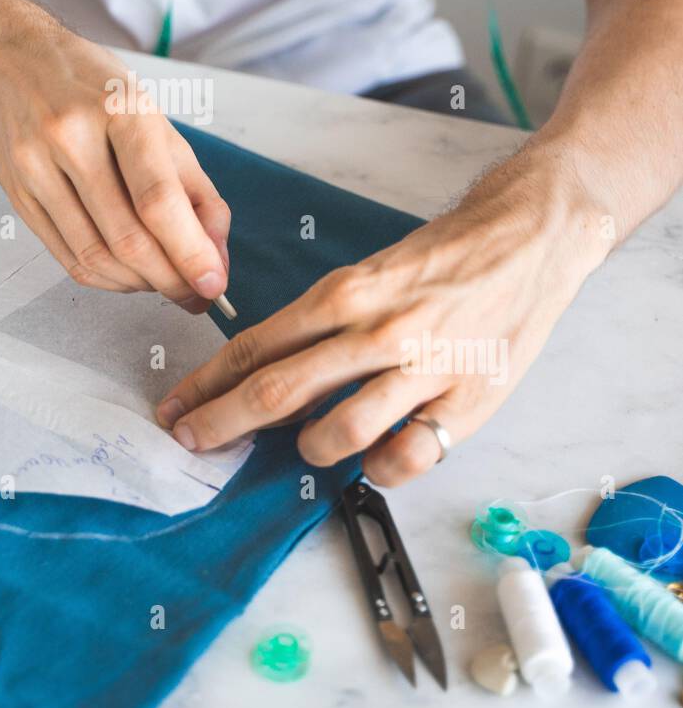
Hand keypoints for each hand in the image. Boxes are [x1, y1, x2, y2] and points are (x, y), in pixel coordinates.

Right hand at [0, 3, 229, 310]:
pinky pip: (66, 257)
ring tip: (163, 282)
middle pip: (127, 237)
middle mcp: (72, 138)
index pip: (157, 199)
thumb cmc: (88, 84)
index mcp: (119, 110)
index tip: (213, 281)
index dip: (190, 251)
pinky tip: (126, 274)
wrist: (7, 60)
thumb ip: (192, 184)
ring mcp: (36, 167)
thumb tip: (216, 251)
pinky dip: (105, 278)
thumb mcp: (154, 116)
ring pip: (95, 256)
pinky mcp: (16, 194)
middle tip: (194, 292)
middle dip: (170, 279)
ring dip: (139, 284)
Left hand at [156, 149, 607, 480]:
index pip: (256, 346)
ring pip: (336, 432)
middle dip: (222, 423)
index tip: (178, 406)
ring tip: (304, 446)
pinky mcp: (466, 402)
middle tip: (191, 440)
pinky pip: (405, 458)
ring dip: (305, 449)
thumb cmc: (444, 257)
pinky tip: (375, 458)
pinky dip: (379, 469)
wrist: (528, 238)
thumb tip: (268, 372)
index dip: (208, 383)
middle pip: (277, 391)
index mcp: (345, 293)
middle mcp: (375, 331)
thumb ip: (323, 322)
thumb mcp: (371, 273)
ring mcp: (421, 369)